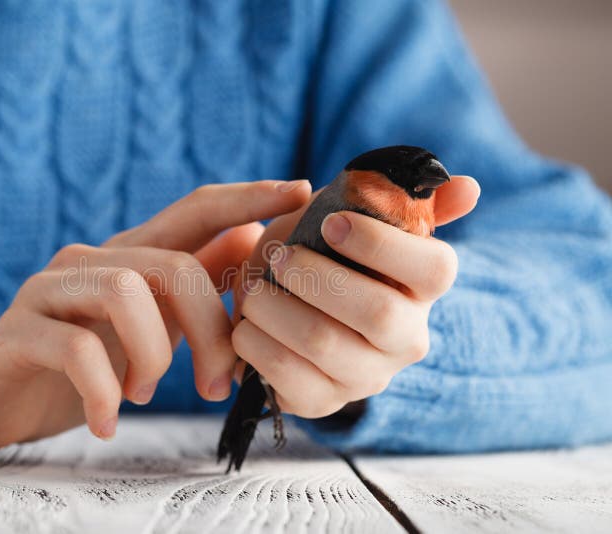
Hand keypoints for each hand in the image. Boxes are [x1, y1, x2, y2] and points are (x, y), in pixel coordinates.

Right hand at [0, 180, 310, 451]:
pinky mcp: (19, 330)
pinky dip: (103, 392)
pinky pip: (76, 350)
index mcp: (130, 257)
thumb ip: (194, 280)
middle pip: (173, 263)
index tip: (301, 190)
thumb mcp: (148, 321)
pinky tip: (107, 420)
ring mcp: (51, 290)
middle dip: (211, 329)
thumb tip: (252, 238)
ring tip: (144, 394)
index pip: (195, 209)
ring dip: (153, 355)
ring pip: (126, 292)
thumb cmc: (81, 360)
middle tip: (217, 385)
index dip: (248, 196)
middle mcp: (91, 260)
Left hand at [232, 176, 479, 417]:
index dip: (382, 244)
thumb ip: (399, 201)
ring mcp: (366, 377)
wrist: (282, 309)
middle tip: (281, 258)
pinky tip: (246, 324)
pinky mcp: (322, 403)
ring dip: (276, 307)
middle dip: (318, 278)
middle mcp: (406, 339)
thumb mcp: (350, 219)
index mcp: (422, 288)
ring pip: (324, 343)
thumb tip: (470, 188)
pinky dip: (256, 343)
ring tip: (252, 289)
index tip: (332, 222)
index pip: (436, 268)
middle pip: (379, 313)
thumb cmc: (321, 254)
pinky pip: (287, 377)